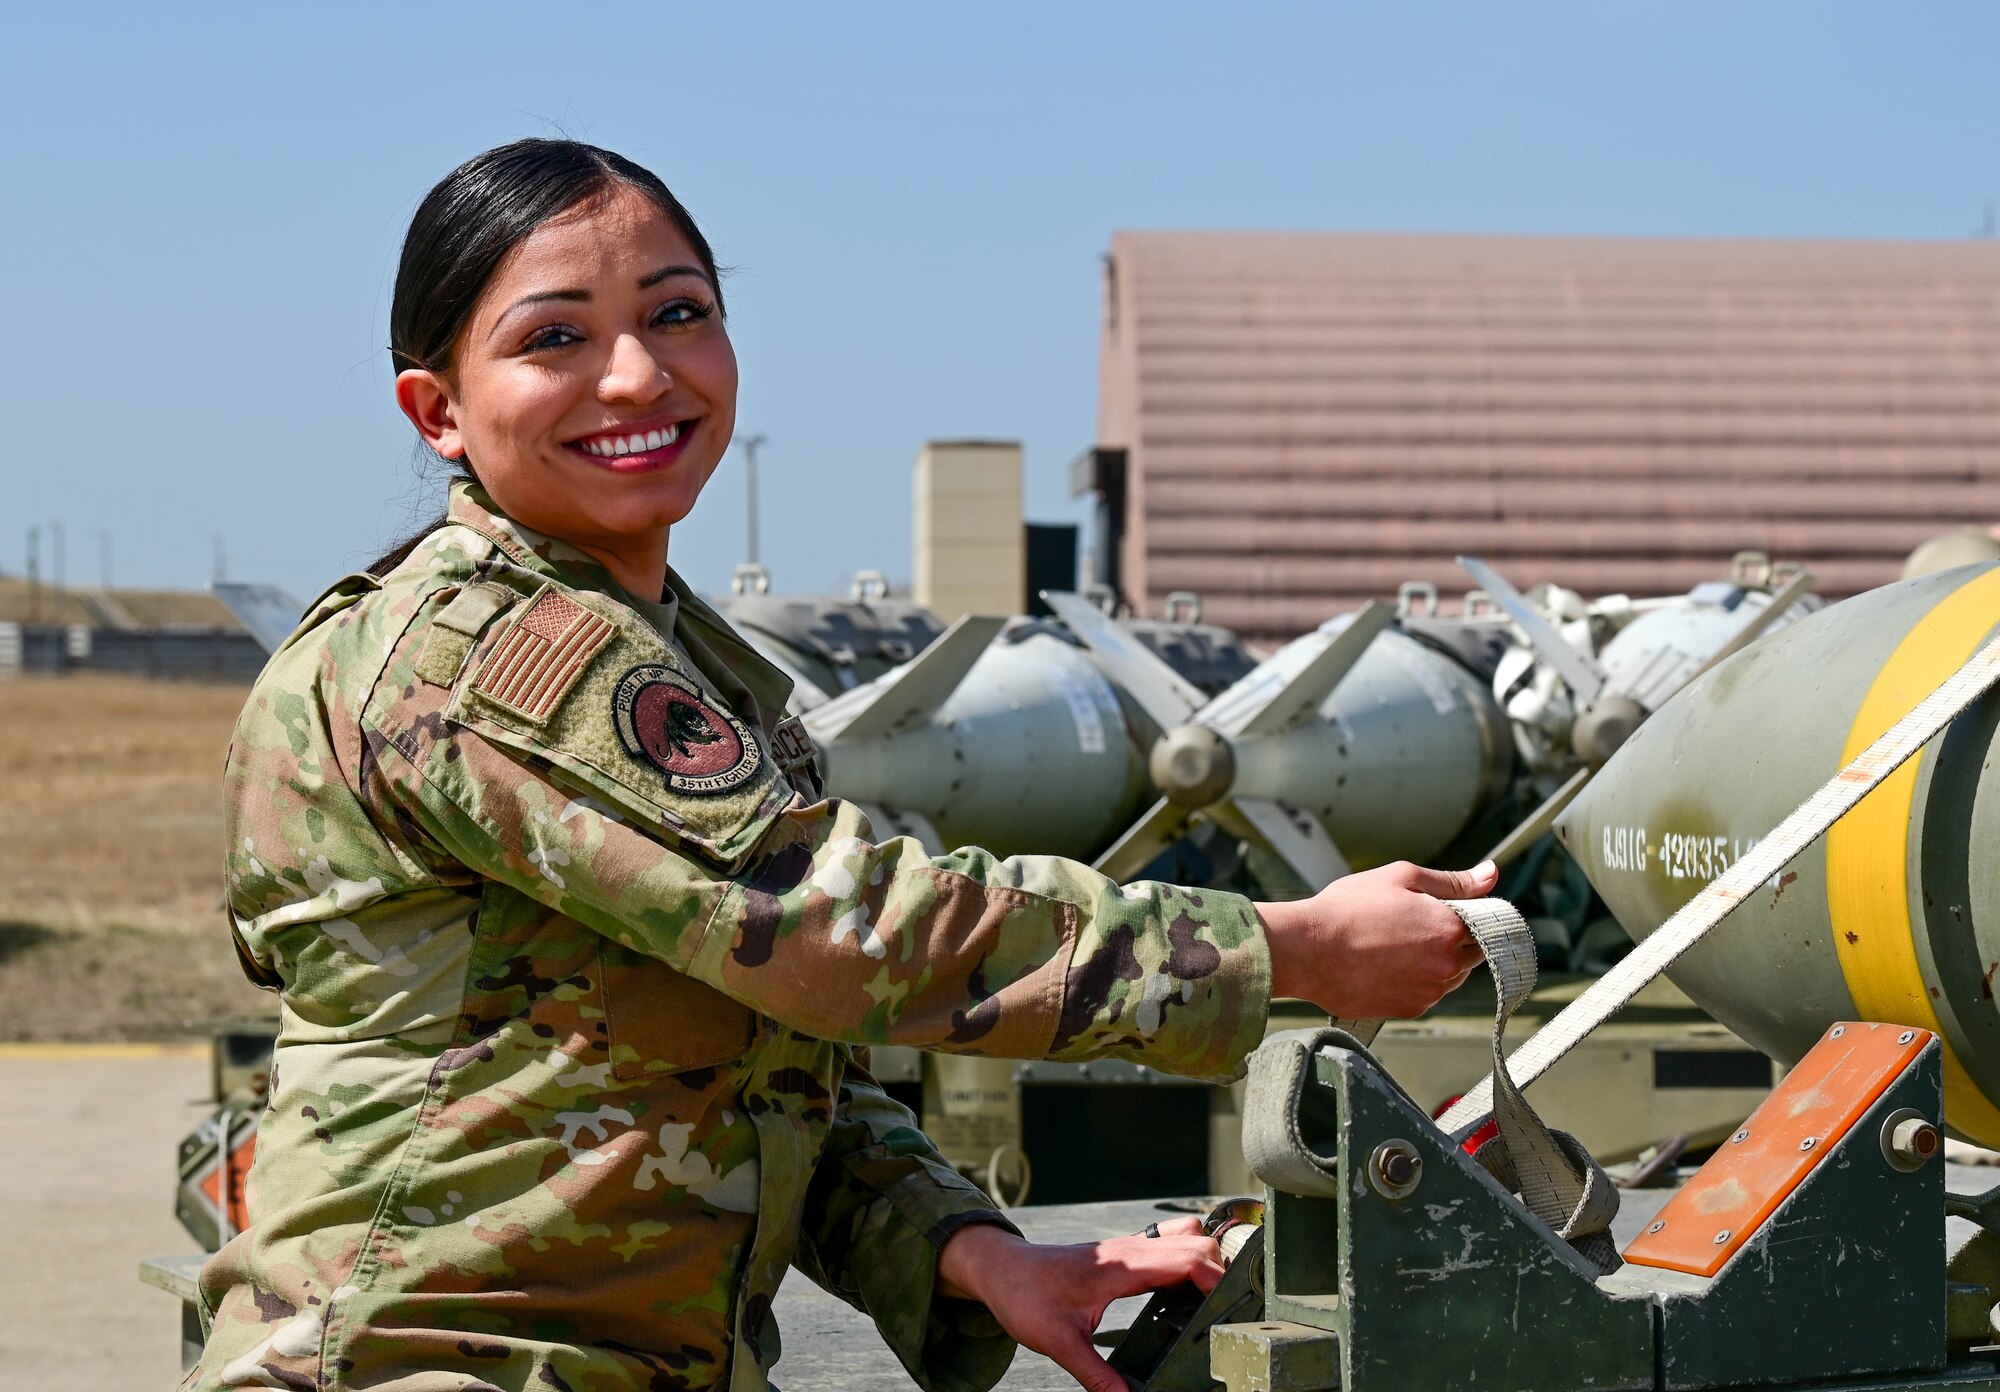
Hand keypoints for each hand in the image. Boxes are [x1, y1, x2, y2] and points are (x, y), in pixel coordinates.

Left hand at [936, 1216, 1222, 1391]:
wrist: (1002, 1270)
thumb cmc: (1026, 1297)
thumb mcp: (1059, 1342)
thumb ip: (1095, 1375)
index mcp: (1122, 1266)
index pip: (1184, 1259)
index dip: (1214, 1277)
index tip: (1231, 1303)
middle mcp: (1131, 1250)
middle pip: (1195, 1242)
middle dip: (1221, 1267)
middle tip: (1229, 1306)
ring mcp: (1129, 1247)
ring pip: (1184, 1236)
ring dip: (1206, 1257)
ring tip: (1216, 1296)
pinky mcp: (1125, 1253)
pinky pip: (1168, 1244)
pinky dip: (1188, 1258)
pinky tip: (1187, 1288)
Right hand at [1257, 859, 1498, 1017]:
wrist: (1306, 950)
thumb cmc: (1348, 908)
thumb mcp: (1401, 877)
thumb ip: (1452, 881)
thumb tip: (1491, 874)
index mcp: (1450, 929)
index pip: (1487, 926)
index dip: (1467, 915)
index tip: (1445, 910)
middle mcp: (1446, 966)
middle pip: (1471, 954)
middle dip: (1453, 940)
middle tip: (1414, 925)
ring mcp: (1428, 993)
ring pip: (1448, 976)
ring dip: (1435, 961)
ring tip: (1394, 944)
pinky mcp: (1407, 1010)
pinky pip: (1425, 994)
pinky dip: (1414, 980)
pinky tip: (1385, 964)